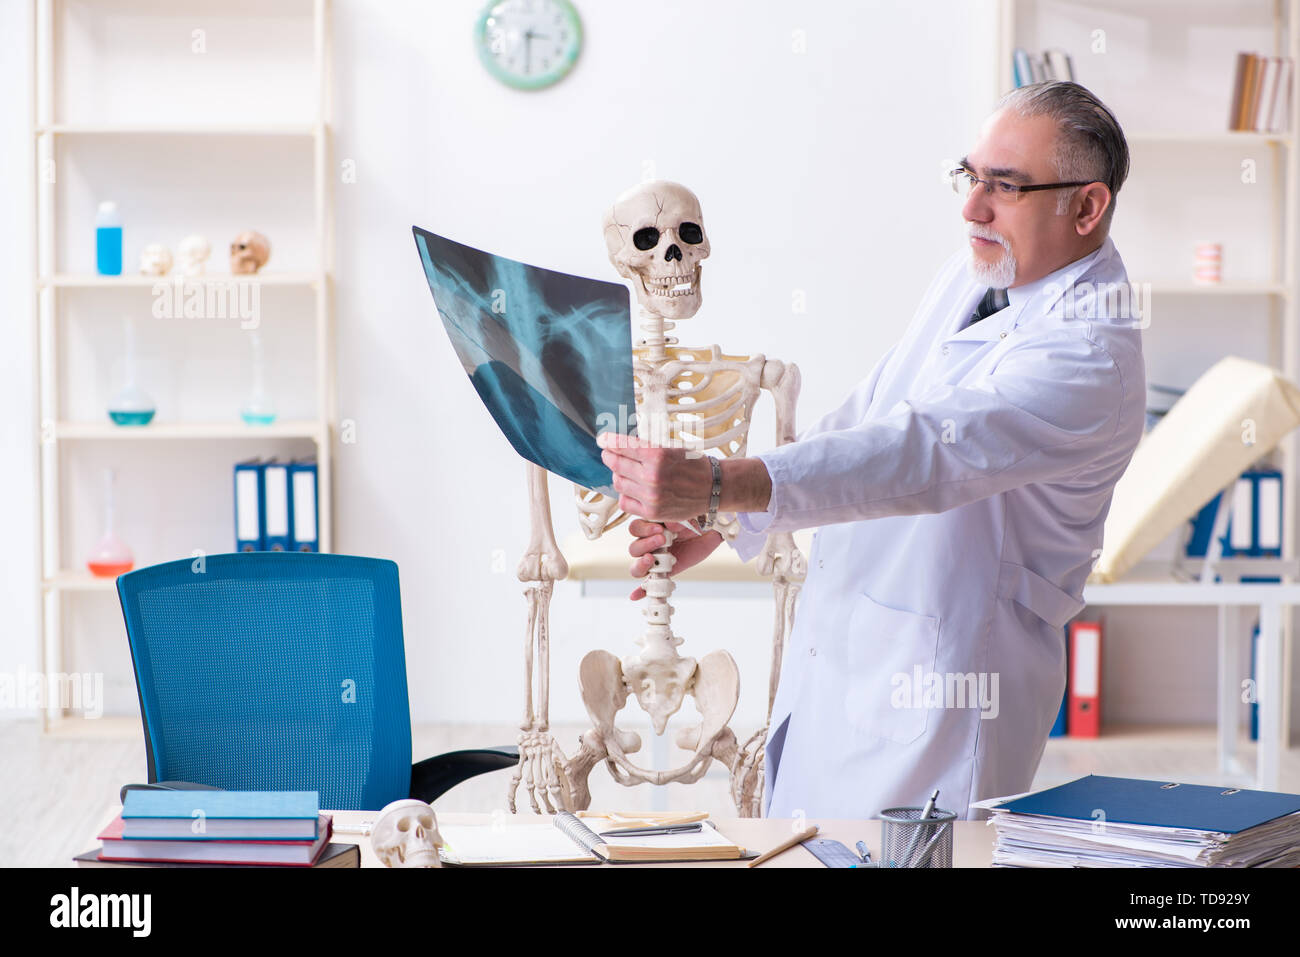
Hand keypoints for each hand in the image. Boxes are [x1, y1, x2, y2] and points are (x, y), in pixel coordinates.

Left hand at [597, 433, 711, 522]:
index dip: (609, 442)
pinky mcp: (651, 512)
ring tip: (625, 471)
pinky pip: (625, 502)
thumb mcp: (670, 448)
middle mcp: (653, 476)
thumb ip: (644, 448)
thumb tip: (618, 445)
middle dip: (610, 457)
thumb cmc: (693, 465)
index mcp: (658, 455)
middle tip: (609, 454)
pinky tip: (632, 488)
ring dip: (618, 476)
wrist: (712, 487)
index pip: (623, 446)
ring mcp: (651, 496)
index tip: (602, 440)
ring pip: (618, 483)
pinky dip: (625, 494)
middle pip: (616, 465)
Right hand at [626, 519, 722, 599]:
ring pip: (636, 566)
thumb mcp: (687, 518)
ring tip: (652, 560)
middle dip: (646, 544)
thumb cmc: (696, 523)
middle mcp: (649, 545)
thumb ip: (677, 520)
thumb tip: (669, 524)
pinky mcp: (663, 573)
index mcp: (651, 528)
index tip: (660, 528)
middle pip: (634, 548)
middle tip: (663, 540)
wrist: (710, 530)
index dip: (644, 529)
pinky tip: (635, 595)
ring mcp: (655, 561)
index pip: (635, 529)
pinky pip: (647, 585)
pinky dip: (640, 591)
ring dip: (641, 564)